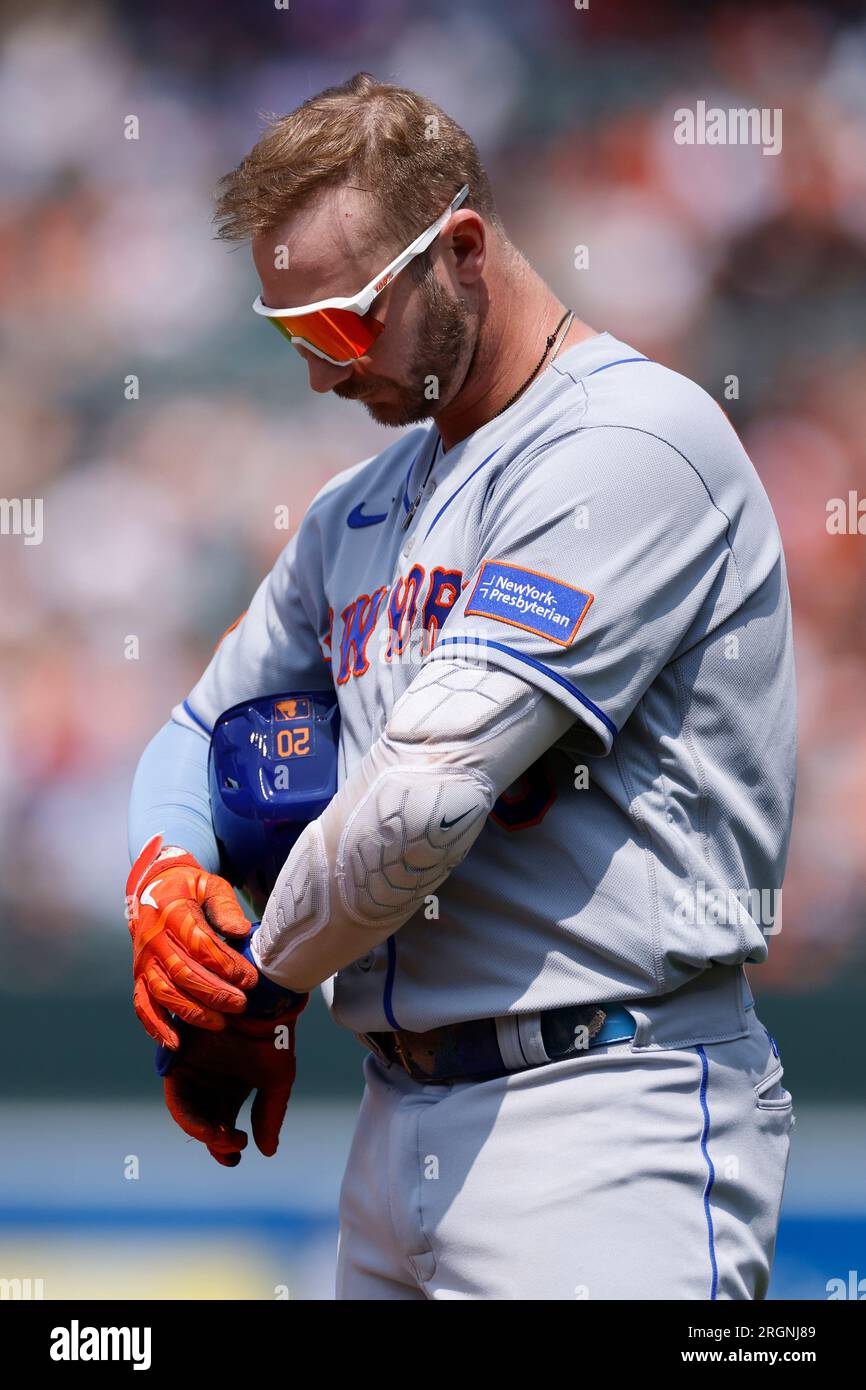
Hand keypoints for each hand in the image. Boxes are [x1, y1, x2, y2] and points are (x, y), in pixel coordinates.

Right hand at [126, 833, 256, 1047]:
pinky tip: (176, 1042)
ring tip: (220, 1023)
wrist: (155, 889)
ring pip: (164, 992)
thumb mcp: (210, 885)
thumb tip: (240, 930)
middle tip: (241, 1004)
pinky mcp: (139, 977)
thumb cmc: (190, 889)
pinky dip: (156, 1027)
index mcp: (172, 913)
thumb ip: (225, 906)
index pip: (200, 942)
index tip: (249, 979)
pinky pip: (142, 1006)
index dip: (225, 963)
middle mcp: (153, 939)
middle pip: (183, 971)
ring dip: (191, 1011)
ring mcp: (144, 961)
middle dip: (214, 992)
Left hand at [157, 998, 306, 1165]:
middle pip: (204, 1123)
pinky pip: (177, 1098)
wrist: (264, 1000)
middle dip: (215, 1141)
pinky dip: (189, 1117)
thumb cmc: (273, 1036)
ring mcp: (193, 1072)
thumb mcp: (277, 1081)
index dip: (225, 1146)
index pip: (221, 1124)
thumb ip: (269, 1115)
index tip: (236, 1157)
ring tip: (221, 1138)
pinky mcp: (179, 1061)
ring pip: (189, 1115)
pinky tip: (209, 1126)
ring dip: (202, 1132)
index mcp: (229, 1088)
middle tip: (232, 1148)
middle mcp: (209, 1083)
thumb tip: (267, 1151)